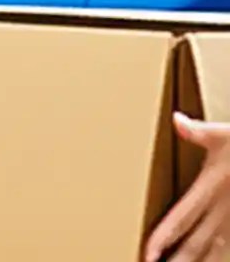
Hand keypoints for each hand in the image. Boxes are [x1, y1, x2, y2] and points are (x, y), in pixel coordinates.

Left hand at [146, 113, 229, 261]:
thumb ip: (197, 132)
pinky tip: (218, 259)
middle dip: (180, 260)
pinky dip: (223, 253)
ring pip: (218, 248)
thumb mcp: (223, 133)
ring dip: (201, 260)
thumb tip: (176, 121)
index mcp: (210, 187)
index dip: (162, 237)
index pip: (180, 218)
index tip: (147, 253)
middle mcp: (225, 207)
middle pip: (197, 242)